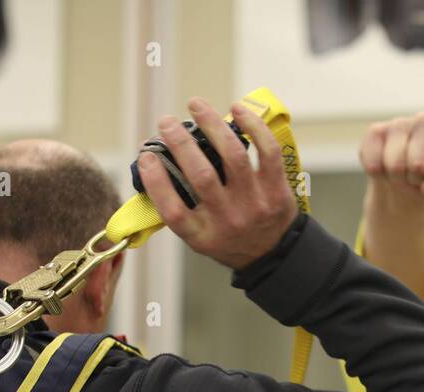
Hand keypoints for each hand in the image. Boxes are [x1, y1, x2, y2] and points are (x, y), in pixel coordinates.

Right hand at [136, 97, 298, 269]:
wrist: (274, 254)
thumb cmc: (227, 238)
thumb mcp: (199, 237)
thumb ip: (178, 209)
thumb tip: (153, 165)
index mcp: (202, 235)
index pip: (173, 211)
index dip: (156, 182)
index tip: (147, 156)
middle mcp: (228, 221)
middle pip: (202, 177)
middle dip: (180, 143)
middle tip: (166, 122)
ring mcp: (255, 205)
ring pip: (233, 156)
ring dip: (212, 124)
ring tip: (196, 105)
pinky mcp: (276, 189)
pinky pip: (268, 150)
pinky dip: (252, 126)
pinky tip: (235, 109)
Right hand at [360, 112, 423, 209]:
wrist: (405, 175)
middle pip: (418, 165)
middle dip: (416, 180)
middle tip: (417, 176)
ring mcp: (399, 123)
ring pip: (395, 165)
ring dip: (398, 179)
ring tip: (402, 173)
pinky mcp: (376, 132)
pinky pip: (374, 165)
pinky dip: (380, 176)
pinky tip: (386, 169)